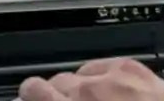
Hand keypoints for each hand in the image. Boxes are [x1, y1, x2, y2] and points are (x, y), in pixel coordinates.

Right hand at [17, 57, 163, 100]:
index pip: (32, 91)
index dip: (29, 97)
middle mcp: (89, 92)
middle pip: (54, 82)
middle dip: (55, 97)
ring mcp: (113, 77)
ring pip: (78, 73)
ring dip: (80, 88)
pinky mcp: (133, 68)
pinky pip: (103, 66)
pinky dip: (102, 78)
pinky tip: (110, 94)